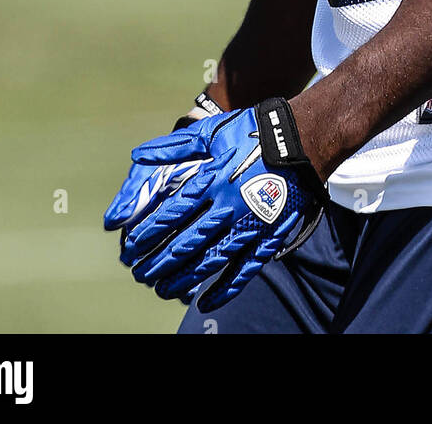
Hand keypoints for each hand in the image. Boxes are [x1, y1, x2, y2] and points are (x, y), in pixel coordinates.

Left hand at [118, 97, 326, 306]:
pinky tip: (206, 300)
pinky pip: (244, 269)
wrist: (301, 140)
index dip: (148, 233)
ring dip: (183, 278)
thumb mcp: (211, 131)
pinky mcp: (268, 237)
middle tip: (139, 274)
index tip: (130, 246)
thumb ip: (174, 146)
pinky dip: (225, 288)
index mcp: (212, 180)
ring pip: (210, 261)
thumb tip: (137, 155)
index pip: (171, 214)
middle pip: (186, 243)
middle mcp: (228, 206)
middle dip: (158, 262)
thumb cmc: (251, 132)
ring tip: (162, 289)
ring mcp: (250, 225)